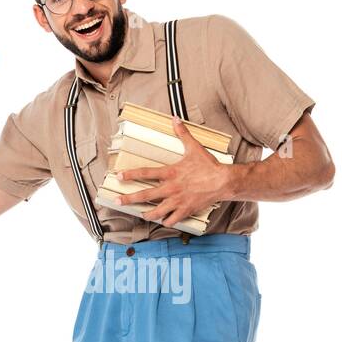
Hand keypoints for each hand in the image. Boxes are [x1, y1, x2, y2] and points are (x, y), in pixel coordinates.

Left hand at [113, 118, 227, 225]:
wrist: (223, 181)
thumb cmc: (209, 166)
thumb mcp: (194, 147)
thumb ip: (182, 134)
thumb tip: (175, 119)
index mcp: (170, 173)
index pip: (145, 173)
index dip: (130, 174)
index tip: (119, 177)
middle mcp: (171, 188)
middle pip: (145, 195)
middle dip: (129, 199)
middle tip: (118, 201)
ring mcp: (177, 201)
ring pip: (156, 212)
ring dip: (147, 214)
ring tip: (142, 215)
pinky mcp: (186, 210)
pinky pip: (172, 220)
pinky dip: (166, 221)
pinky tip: (163, 221)